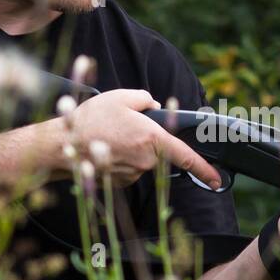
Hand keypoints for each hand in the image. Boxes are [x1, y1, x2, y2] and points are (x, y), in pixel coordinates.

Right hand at [64, 89, 221, 188]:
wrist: (61, 146)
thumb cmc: (90, 120)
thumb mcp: (121, 97)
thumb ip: (145, 99)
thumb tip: (155, 106)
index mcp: (152, 138)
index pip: (186, 157)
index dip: (205, 170)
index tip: (218, 180)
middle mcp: (146, 160)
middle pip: (158, 151)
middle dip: (146, 140)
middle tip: (123, 128)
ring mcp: (133, 174)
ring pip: (142, 160)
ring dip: (132, 149)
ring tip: (109, 137)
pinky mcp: (121, 182)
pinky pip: (129, 168)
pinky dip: (121, 159)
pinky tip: (104, 149)